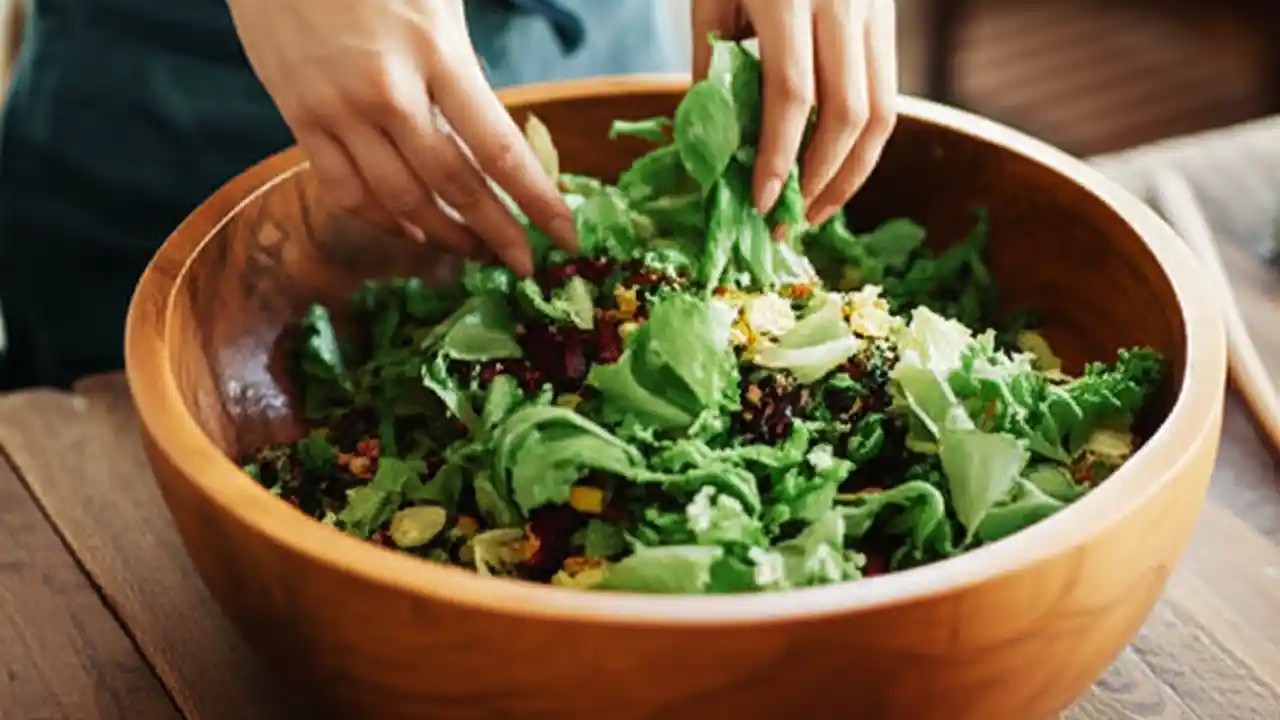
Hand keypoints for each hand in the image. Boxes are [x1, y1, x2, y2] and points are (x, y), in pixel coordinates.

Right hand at [227, 0, 575, 275]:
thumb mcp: (439, 0)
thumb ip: (464, 68)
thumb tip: (498, 137)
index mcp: (437, 53)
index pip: (499, 150)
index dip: (537, 202)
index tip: (565, 238)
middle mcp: (389, 93)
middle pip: (453, 187)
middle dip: (496, 234)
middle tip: (523, 265)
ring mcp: (338, 109)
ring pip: (399, 200)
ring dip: (443, 236)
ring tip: (474, 252)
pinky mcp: (297, 115)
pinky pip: (343, 188)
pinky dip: (380, 219)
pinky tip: (408, 231)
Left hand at [692, 0, 898, 225]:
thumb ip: (712, 62)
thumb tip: (720, 146)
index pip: (792, 94)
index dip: (778, 157)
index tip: (761, 202)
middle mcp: (845, 4)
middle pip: (848, 114)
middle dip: (821, 179)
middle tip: (789, 220)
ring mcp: (875, 11)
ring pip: (882, 112)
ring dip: (851, 173)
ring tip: (817, 209)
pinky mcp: (888, 18)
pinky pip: (887, 93)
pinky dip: (863, 142)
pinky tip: (833, 169)